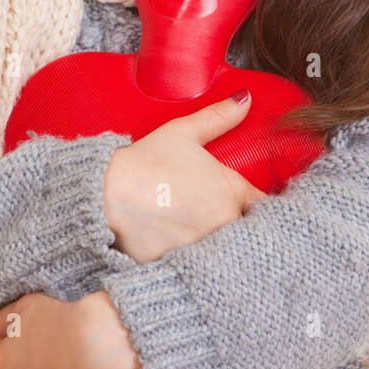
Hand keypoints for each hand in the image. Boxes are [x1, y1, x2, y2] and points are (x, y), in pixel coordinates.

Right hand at [102, 91, 266, 262]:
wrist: (105, 195)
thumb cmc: (144, 162)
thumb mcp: (183, 132)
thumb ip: (219, 117)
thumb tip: (245, 99)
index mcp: (231, 191)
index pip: (263, 206)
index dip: (259, 206)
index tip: (250, 205)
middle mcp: (224, 222)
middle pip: (245, 232)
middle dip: (236, 227)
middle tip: (215, 220)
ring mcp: (203, 248)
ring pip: (222, 251)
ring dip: (215, 246)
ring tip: (193, 235)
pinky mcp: (181, 267)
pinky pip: (195, 269)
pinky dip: (190, 263)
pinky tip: (177, 251)